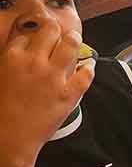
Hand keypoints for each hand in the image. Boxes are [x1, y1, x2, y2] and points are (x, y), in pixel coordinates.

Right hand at [0, 19, 93, 166]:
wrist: (10, 138)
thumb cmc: (1, 111)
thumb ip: (11, 62)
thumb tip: (21, 51)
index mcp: (13, 58)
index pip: (26, 35)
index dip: (33, 36)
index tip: (36, 39)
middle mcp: (35, 62)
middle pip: (50, 30)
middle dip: (55, 28)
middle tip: (59, 32)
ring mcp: (54, 77)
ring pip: (71, 45)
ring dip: (74, 40)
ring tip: (74, 39)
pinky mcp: (69, 93)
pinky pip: (86, 74)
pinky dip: (88, 68)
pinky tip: (88, 66)